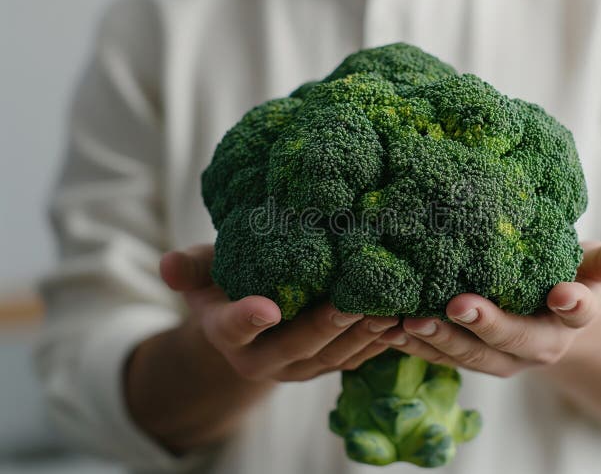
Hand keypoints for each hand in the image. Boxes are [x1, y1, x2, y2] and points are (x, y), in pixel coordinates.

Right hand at [159, 245, 395, 381]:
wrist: (252, 323)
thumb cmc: (228, 285)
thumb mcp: (204, 273)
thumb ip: (190, 268)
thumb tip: (166, 263)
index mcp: (227, 333)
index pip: (235, 327)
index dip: (248, 319)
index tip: (267, 308)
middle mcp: (264, 359)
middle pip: (297, 345)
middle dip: (324, 327)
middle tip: (350, 304)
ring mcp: (300, 367)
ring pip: (334, 356)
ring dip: (362, 336)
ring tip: (388, 311)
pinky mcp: (329, 365)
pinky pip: (357, 360)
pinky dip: (380, 343)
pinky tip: (403, 321)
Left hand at [377, 240, 600, 376]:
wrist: (544, 315)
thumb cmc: (566, 277)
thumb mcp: (591, 267)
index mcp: (571, 318)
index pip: (576, 313)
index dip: (571, 303)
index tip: (562, 292)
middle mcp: (536, 345)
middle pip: (512, 341)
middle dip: (485, 326)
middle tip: (457, 306)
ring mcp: (501, 356)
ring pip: (470, 355)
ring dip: (439, 340)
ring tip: (410, 320)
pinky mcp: (468, 356)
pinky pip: (440, 355)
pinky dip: (414, 344)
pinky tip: (387, 327)